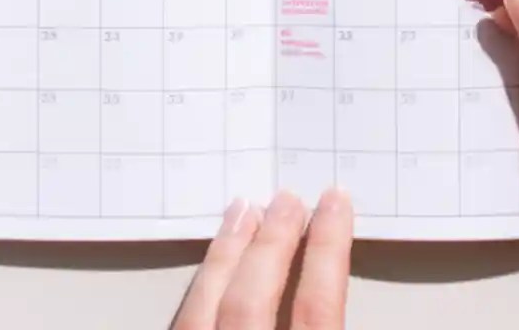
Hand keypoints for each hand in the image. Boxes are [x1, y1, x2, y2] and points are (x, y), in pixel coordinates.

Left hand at [173, 189, 353, 329]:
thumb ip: (323, 318)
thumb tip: (325, 268)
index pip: (316, 307)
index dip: (327, 251)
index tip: (335, 205)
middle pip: (251, 299)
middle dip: (271, 243)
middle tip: (288, 200)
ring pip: (203, 306)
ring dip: (224, 254)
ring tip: (244, 211)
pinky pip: (183, 319)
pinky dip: (199, 284)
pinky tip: (210, 264)